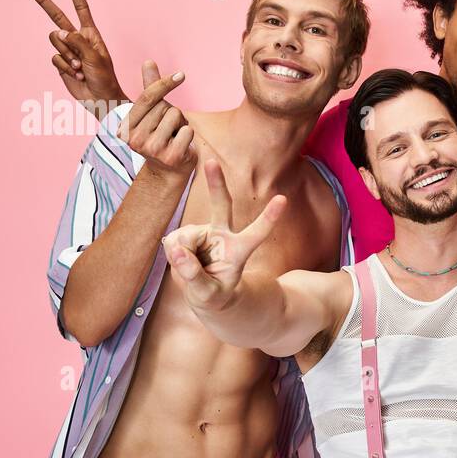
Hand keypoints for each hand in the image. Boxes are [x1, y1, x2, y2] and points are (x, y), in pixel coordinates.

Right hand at [25, 0, 126, 117]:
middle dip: (44, 1)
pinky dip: (64, 67)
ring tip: (81, 69)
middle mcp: (77, 39)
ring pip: (55, 42)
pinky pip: (55, 59)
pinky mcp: (60, 64)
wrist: (101, 100)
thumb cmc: (105, 79)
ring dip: (67, 56)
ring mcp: (67, 51)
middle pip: (57, 16)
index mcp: (90, 34)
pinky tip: (75, 76)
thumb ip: (78, 42)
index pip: (81, 8)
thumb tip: (60, 31)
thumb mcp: (95, 58)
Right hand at [120, 61, 198, 181]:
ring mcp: (152, 149)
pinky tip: (182, 146)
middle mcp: (135, 139)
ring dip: (181, 124)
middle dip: (172, 113)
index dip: (164, 83)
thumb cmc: (161, 136)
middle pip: (165, 107)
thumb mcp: (153, 113)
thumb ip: (150, 89)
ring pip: (176, 116)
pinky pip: (187, 131)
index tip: (181, 75)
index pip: (147, 97)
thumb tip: (148, 62)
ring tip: (174, 137)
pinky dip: (189, 135)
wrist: (168, 170)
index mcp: (126, 126)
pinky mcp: (171, 157)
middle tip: (168, 129)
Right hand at [161, 159, 287, 311]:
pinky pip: (173, 241)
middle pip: (221, 205)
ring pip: (185, 236)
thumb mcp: (207, 295)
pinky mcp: (189, 234)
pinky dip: (174, 253)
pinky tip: (183, 260)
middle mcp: (224, 236)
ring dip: (182, 255)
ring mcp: (206, 232)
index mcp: (239, 251)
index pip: (256, 233)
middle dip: (215, 184)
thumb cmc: (213, 295)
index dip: (268, 218)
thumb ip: (194, 276)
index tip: (283, 199)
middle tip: (211, 161)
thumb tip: (177, 251)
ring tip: (191, 269)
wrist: (205, 292)